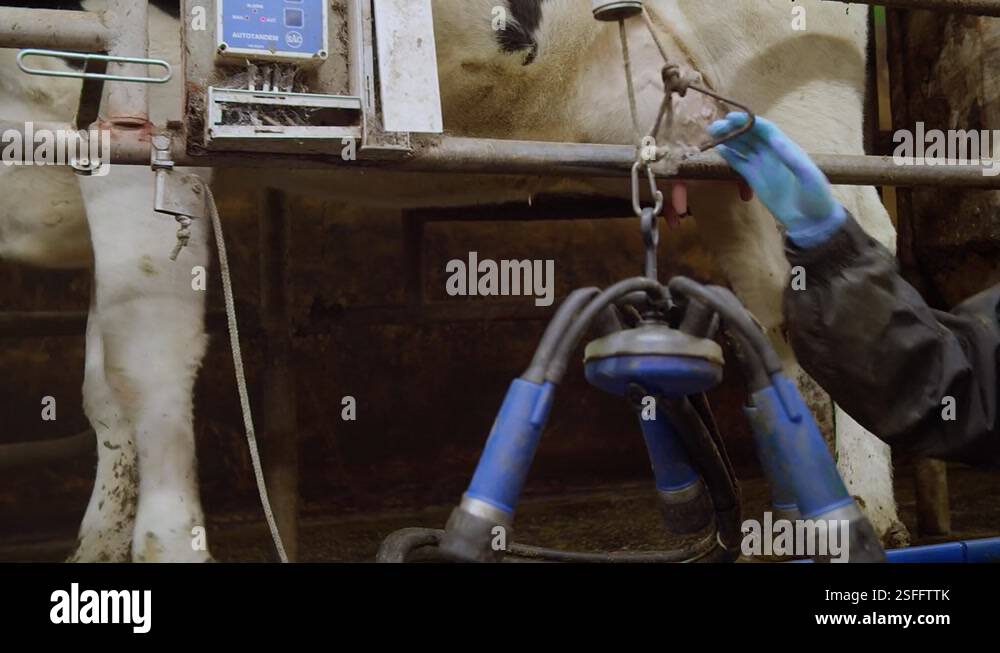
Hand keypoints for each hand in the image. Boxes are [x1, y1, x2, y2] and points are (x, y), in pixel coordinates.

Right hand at [708, 112, 846, 246]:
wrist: (811, 220)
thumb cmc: (815, 196)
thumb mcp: (808, 175)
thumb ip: (792, 157)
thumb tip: (775, 139)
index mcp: (786, 148)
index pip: (764, 129)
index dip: (748, 122)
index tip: (731, 118)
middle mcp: (772, 153)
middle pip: (750, 135)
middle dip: (733, 129)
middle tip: (715, 126)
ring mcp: (762, 165)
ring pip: (742, 147)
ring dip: (728, 139)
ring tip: (712, 134)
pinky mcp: (754, 179)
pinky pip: (739, 163)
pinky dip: (729, 156)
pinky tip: (719, 149)